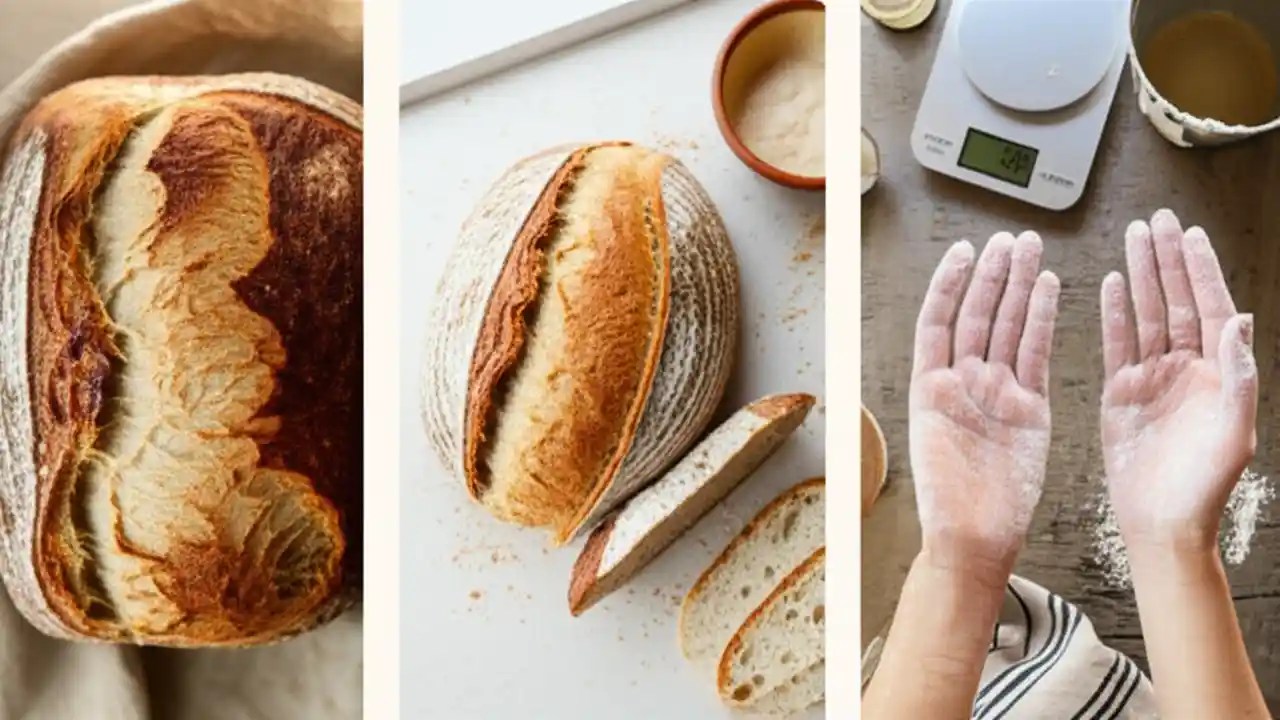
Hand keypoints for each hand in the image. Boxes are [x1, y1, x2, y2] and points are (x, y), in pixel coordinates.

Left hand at [910, 233, 1060, 576]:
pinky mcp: (1029, 406)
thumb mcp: (927, 445)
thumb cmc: (947, 503)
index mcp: (929, 387)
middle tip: (1010, 239)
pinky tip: (1048, 288)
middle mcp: (962, 383)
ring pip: (1007, 327)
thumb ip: (933, 402)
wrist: (978, 538)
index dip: (950, 283)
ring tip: (1029, 247)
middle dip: (992, 275)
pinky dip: (1041, 319)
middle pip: (977, 315)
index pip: (938, 320)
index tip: (964, 250)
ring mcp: (996, 392)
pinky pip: (1034, 354)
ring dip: (1018, 286)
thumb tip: (924, 377)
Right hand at [1101, 209, 1256, 549]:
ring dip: (1141, 275)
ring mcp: (1152, 379)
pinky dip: (1113, 313)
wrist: (1162, 523)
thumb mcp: (1235, 432)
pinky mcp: (1121, 393)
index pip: (1211, 309)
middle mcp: (1186, 370)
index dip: (1201, 270)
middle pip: (1177, 301)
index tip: (1191, 235)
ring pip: (1147, 314)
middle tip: (1158, 222)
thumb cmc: (1204, 488)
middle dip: (1167, 259)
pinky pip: (1117, 344)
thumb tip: (1239, 320)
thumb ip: (1238, 375)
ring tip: (1134, 239)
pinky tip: (1110, 285)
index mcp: (1217, 375)